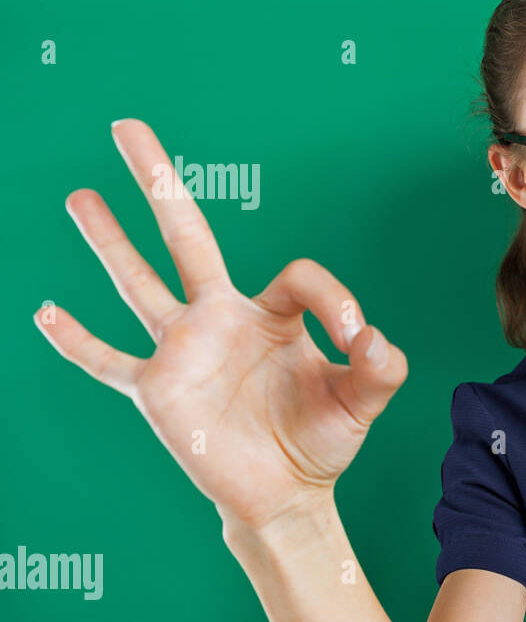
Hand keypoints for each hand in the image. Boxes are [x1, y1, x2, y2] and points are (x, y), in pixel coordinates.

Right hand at [33, 119, 407, 531]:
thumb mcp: (363, 400)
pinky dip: (77, 342)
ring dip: (108, 241)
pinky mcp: (158, 390)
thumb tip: (370, 334)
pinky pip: (109, 361)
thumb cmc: (322, 440)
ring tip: (80, 197)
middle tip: (127, 127)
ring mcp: (185, 350)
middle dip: (159, 181)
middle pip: (186, 235)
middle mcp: (224, 318)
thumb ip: (383, 365)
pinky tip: (46, 313)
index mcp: (276, 313)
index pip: (299, 275)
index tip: (356, 338)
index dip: (334, 299)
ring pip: (138, 283)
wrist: (286, 494)